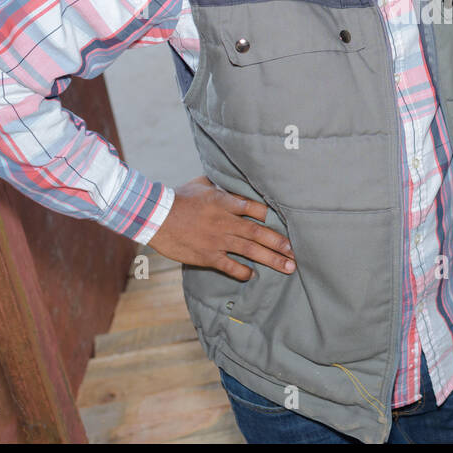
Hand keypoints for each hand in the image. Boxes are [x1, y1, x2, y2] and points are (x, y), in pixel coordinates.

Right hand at [148, 175, 294, 280]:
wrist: (155, 216)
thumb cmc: (178, 197)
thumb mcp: (202, 183)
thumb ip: (220, 183)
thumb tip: (231, 177)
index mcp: (226, 202)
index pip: (257, 209)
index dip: (272, 217)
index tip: (287, 224)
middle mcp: (226, 222)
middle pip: (260, 233)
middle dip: (281, 243)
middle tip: (297, 252)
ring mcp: (218, 240)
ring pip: (251, 251)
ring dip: (272, 259)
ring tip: (288, 266)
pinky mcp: (207, 256)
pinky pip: (230, 266)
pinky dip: (243, 271)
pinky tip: (252, 275)